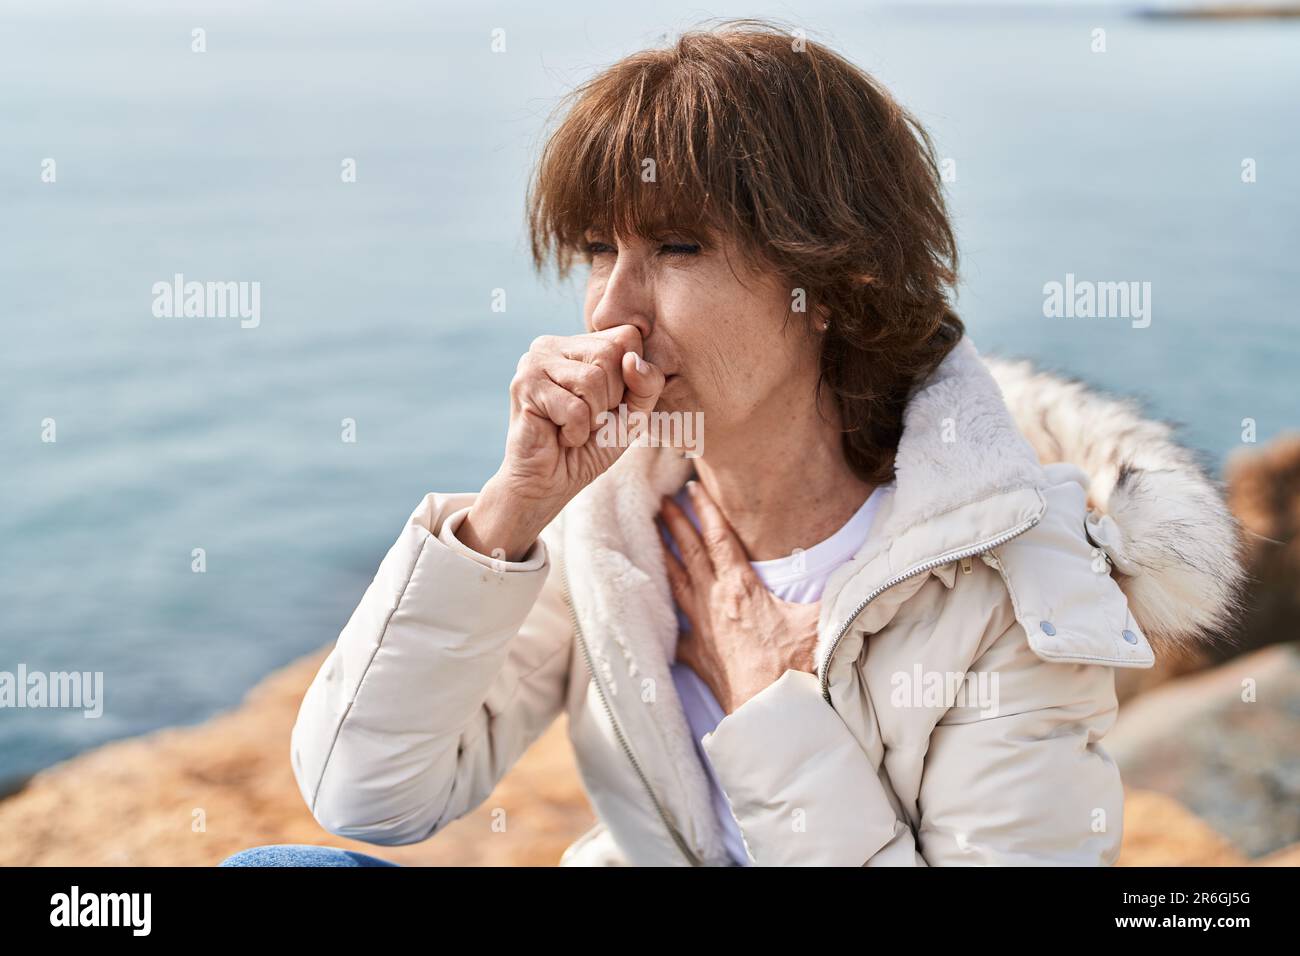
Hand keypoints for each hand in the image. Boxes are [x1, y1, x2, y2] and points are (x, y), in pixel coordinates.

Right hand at [458, 325, 665, 560]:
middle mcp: (554, 344)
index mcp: (580, 344)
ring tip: (574, 428)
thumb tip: (632, 359)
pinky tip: (560, 436)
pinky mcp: (524, 385)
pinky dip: (576, 432)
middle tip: (589, 419)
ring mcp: (535, 361)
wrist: (550, 483)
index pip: (628, 335)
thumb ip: (647, 383)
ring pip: (593, 379)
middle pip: (612, 353)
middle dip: (611, 398)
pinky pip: (574, 408)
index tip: (609, 403)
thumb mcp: (633, 413)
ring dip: (593, 418)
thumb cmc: (590, 446)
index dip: (631, 378)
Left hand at [658, 479, 821, 714]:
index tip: (691, 487)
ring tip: (649, 532)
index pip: (719, 539)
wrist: (766, 708)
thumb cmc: (792, 665)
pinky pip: (673, 626)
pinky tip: (653, 604)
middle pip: (690, 552)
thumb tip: (856, 568)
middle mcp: (713, 600)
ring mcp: (699, 626)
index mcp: (740, 587)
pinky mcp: (693, 653)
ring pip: (675, 580)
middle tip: (659, 499)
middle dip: (675, 522)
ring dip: (662, 553)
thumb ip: (831, 592)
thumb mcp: (818, 621)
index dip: (706, 510)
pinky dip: (663, 611)